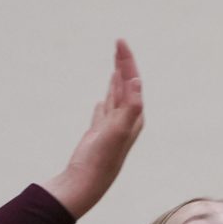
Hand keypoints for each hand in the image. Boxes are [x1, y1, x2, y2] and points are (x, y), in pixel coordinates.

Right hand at [45, 40, 143, 219]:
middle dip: (123, 64)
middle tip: (118, 43)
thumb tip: (136, 80)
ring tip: (116, 62)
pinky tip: (103, 99)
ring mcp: (111, 127)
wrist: (86, 182)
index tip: (120, 42)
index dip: (127, 61)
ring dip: (116, 78)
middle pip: (126, 86)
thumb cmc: (102, 159)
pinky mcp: (98, 134)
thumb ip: (130, 106)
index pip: (133, 82)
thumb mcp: (117, 130)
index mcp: (133, 116)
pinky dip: (104, 101)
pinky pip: (103, 112)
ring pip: (116, 96)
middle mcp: (126, 120)